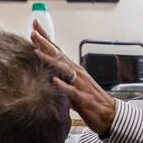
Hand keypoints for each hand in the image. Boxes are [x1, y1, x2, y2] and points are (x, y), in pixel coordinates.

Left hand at [31, 20, 116, 136]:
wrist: (109, 115)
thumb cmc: (89, 101)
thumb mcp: (71, 87)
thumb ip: (60, 79)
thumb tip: (46, 73)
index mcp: (73, 70)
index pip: (57, 51)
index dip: (46, 39)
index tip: (34, 27)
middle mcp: (77, 73)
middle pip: (59, 54)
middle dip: (45, 43)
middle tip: (33, 31)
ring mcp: (80, 84)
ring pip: (63, 69)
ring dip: (50, 59)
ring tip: (37, 51)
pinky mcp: (82, 98)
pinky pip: (71, 90)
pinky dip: (62, 85)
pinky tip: (53, 80)